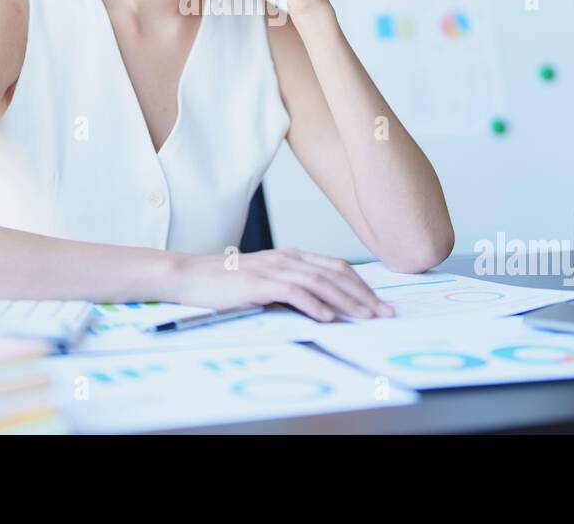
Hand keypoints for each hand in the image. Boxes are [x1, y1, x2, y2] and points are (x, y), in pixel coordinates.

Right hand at [174, 248, 394, 321]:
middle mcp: (286, 258)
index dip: (361, 284)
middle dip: (364, 294)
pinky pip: (294, 292)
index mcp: (291, 256)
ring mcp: (272, 268)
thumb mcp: (265, 280)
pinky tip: (330, 317)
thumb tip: (325, 307)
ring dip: (347, 301)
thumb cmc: (227, 283)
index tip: (380, 302)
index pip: (336, 266)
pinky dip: (315, 305)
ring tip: (365, 316)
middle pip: (335, 273)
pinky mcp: (258, 283)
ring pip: (320, 282)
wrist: (189, 276)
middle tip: (384, 313)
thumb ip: (292, 287)